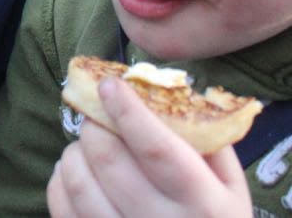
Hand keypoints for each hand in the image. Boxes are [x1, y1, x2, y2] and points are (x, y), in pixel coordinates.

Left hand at [46, 77, 251, 217]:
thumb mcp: (230, 185)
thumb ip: (205, 139)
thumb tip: (160, 93)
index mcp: (202, 203)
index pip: (156, 149)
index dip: (127, 111)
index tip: (109, 84)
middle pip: (108, 159)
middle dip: (95, 124)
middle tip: (99, 116)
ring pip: (79, 181)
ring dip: (76, 150)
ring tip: (90, 146)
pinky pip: (61, 206)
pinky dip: (61, 179)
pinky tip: (78, 171)